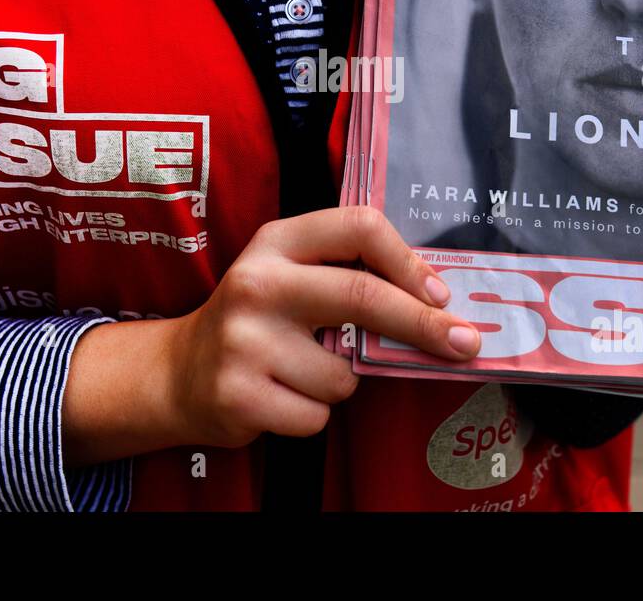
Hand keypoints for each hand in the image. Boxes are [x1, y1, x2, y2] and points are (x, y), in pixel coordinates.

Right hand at [164, 206, 480, 448]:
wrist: (178, 371)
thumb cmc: (256, 319)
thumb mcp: (289, 273)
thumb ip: (346, 274)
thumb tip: (436, 303)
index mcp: (276, 241)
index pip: (358, 228)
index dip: (408, 260)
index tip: (440, 293)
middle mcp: (258, 283)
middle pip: (363, 297)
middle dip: (424, 324)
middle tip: (465, 343)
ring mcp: (245, 341)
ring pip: (344, 374)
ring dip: (340, 383)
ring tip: (299, 370)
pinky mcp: (241, 394)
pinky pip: (317, 415)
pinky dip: (311, 413)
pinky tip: (280, 395)